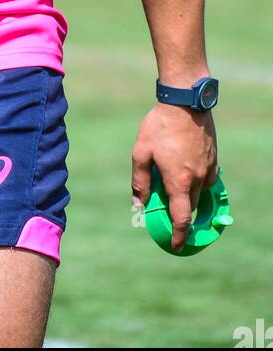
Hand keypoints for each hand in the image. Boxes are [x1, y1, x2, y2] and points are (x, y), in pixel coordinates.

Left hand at [131, 103, 217, 251]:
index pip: (182, 218)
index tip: (176, 246)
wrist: (185, 103)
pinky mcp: (213, 159)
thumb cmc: (159, 126)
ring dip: (187, 196)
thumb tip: (138, 204)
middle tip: (165, 208)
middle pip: (189, 207)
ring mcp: (208, 169)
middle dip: (179, 212)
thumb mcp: (141, 153)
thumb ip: (139, 180)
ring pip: (199, 193)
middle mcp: (197, 179)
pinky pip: (206, 180)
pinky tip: (184, 170)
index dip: (179, 236)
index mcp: (179, 181)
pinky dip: (196, 182)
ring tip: (172, 185)